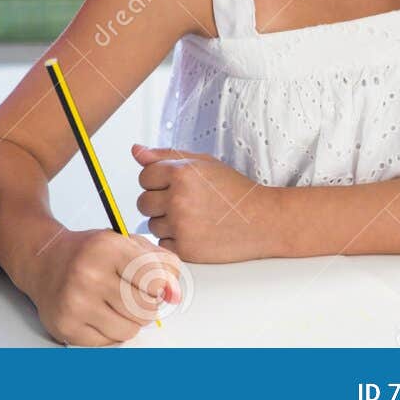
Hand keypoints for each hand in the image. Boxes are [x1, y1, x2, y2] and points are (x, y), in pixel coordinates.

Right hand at [25, 228, 180, 346]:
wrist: (44, 261)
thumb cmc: (90, 253)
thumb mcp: (127, 243)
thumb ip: (161, 264)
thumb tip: (175, 295)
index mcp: (107, 247)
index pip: (155, 281)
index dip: (158, 285)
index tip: (148, 282)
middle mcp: (88, 274)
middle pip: (145, 309)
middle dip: (146, 305)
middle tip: (132, 294)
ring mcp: (75, 303)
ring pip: (130, 330)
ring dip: (129, 321)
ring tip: (115, 304)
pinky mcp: (66, 326)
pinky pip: (109, 343)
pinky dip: (110, 332)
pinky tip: (98, 314)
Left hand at [133, 144, 276, 262]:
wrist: (263, 221)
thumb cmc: (234, 191)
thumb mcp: (203, 162)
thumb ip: (166, 155)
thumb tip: (136, 151)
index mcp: (181, 172)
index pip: (144, 176)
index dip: (158, 182)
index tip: (174, 186)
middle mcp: (178, 198)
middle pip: (143, 202)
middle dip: (158, 203)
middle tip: (185, 203)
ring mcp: (181, 225)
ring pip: (151, 225)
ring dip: (166, 223)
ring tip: (194, 218)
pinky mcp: (186, 248)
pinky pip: (163, 243)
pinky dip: (175, 240)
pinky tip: (196, 233)